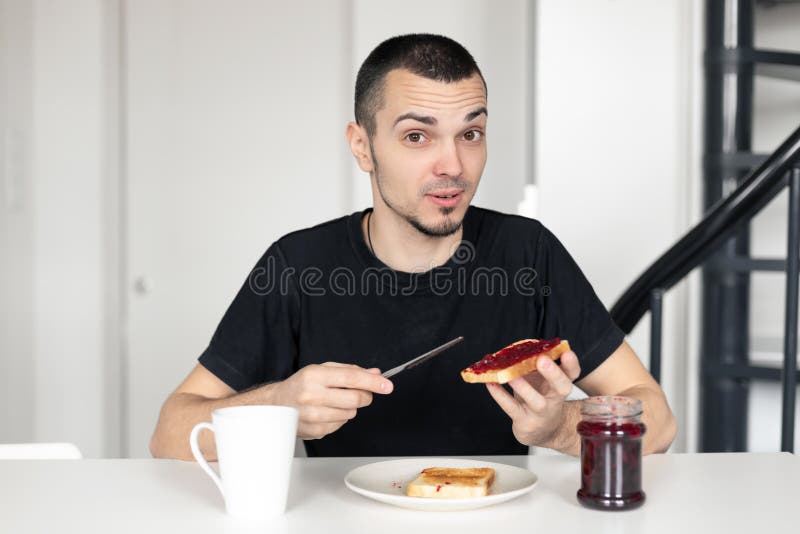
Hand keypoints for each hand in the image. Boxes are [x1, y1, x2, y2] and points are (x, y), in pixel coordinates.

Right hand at [269, 362, 392, 439]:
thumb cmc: (301, 385)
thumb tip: (376, 374)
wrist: (276, 404)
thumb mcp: (322, 370)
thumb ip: (350, 371)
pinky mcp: (315, 430)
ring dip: (350, 407)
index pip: (351, 378)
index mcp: (314, 376)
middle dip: (365, 395)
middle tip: (362, 392)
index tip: (387, 385)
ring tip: (335, 401)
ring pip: (350, 413)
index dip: (373, 382)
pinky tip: (328, 411)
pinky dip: (340, 418)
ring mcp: (313, 415)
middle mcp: (312, 395)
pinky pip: (341, 425)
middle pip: (355, 398)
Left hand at [485, 351, 580, 447]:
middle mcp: (555, 399)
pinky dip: (499, 395)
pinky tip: (491, 383)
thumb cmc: (540, 397)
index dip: (571, 363)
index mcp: (561, 384)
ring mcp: (541, 412)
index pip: (572, 373)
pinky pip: (511, 407)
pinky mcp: (524, 421)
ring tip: (511, 375)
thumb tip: (518, 347)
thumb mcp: (542, 381)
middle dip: (554, 373)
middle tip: (542, 360)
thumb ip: (535, 365)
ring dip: (524, 387)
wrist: (541, 430)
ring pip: (536, 401)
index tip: (566, 352)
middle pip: (562, 387)